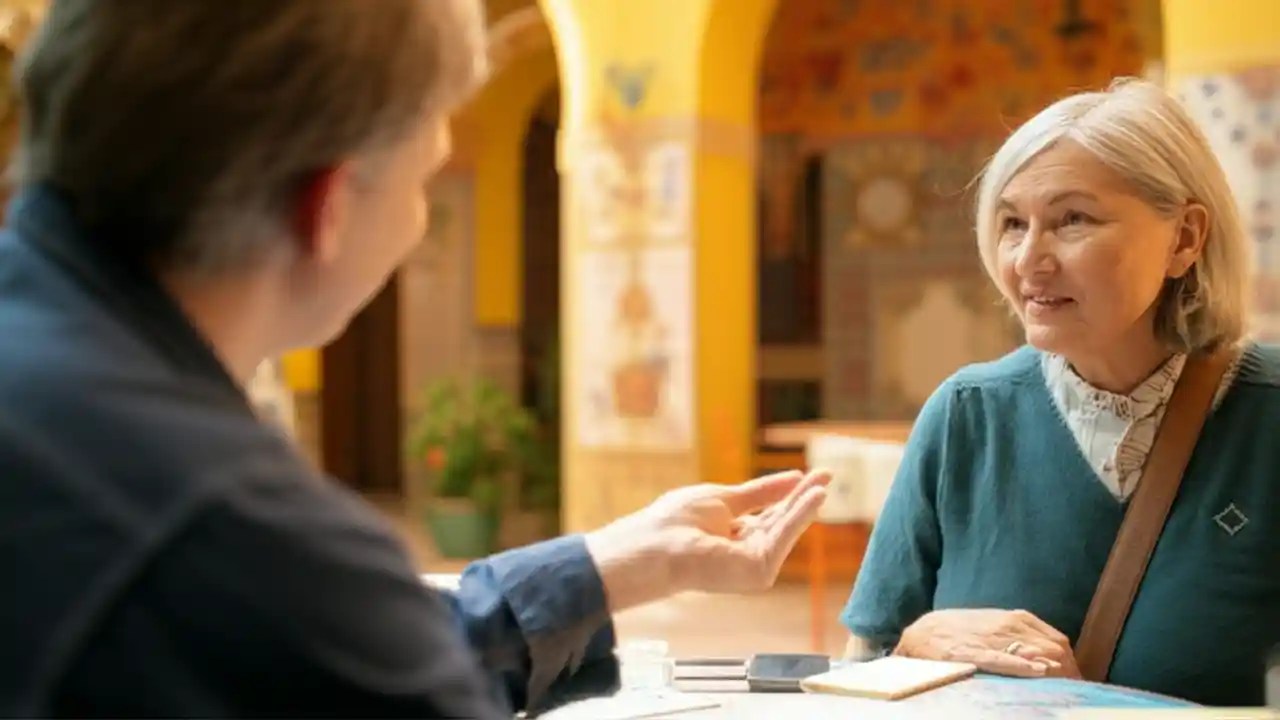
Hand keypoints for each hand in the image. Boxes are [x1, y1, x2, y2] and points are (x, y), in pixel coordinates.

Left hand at [585, 470, 829, 610]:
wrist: (656, 545)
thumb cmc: (677, 521)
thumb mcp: (726, 498)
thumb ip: (761, 492)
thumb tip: (794, 477)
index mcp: (733, 535)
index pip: (769, 513)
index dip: (790, 493)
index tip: (814, 474)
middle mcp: (744, 552)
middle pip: (781, 521)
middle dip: (804, 497)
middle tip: (828, 475)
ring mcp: (752, 565)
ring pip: (785, 529)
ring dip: (805, 505)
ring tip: (824, 483)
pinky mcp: (758, 572)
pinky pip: (783, 538)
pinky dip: (800, 516)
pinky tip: (815, 496)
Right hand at [894, 609, 1081, 678]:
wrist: (923, 633)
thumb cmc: (962, 632)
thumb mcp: (995, 629)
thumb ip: (1021, 639)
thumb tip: (1052, 659)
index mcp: (1017, 618)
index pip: (1058, 642)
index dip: (1072, 664)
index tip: (1076, 683)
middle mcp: (1009, 625)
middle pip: (1054, 649)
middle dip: (1068, 672)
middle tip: (1073, 692)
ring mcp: (992, 638)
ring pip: (1035, 652)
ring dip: (1054, 671)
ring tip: (1064, 689)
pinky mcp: (973, 653)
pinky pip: (1003, 658)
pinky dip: (1022, 665)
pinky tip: (1037, 672)